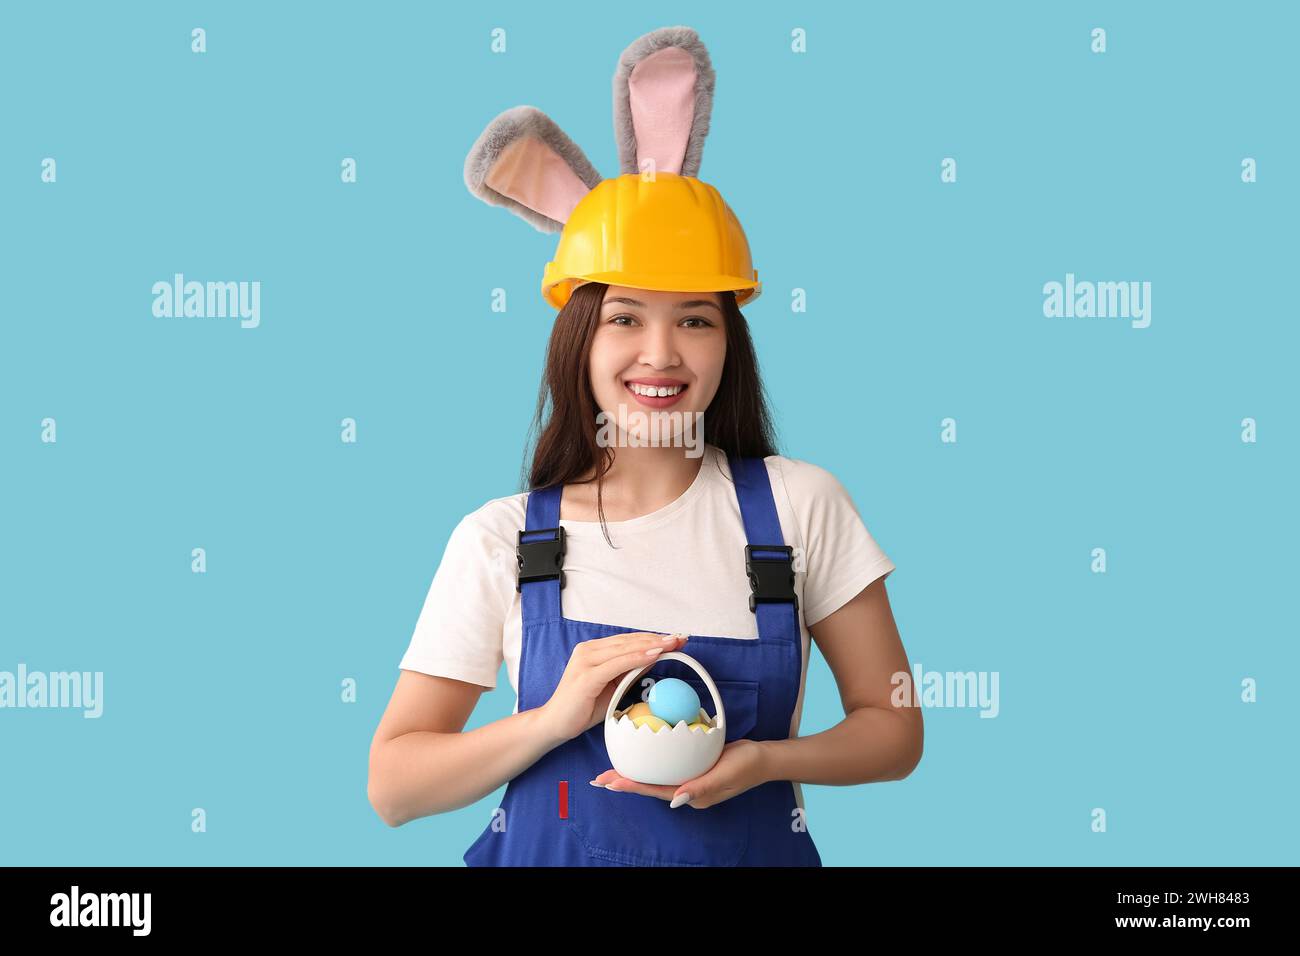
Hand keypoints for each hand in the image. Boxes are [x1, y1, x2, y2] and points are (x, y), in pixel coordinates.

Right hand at [538, 632, 688, 741]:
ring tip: (673, 644)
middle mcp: (588, 650)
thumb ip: (629, 671)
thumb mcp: (613, 686)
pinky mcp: (586, 676)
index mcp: (594, 650)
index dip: (653, 638)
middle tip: (681, 638)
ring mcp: (586, 661)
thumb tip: (653, 657)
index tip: (676, 639)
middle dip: (657, 639)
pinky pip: (617, 664)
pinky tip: (654, 655)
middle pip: (629, 641)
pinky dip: (637, 658)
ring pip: (625, 649)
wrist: (555, 724)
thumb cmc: (583, 707)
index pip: (629, 640)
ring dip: (651, 645)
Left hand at [590, 738, 769, 808]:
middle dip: (624, 782)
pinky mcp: (692, 768)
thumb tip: (676, 799)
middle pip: (649, 786)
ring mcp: (689, 779)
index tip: (609, 782)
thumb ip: (702, 787)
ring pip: (655, 777)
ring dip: (633, 773)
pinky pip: (666, 767)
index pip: (655, 791)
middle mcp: (686, 790)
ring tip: (611, 770)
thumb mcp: (726, 773)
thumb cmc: (747, 765)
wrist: (764, 758)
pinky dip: (649, 762)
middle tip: (599, 778)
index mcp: (691, 795)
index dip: (631, 786)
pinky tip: (639, 753)